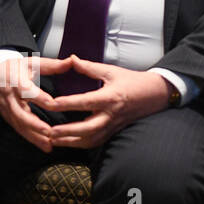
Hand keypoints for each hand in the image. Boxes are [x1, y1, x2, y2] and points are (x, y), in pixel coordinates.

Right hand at [0, 56, 61, 151]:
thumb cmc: (17, 67)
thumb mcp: (33, 62)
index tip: (53, 104)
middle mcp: (9, 96)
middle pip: (20, 112)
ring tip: (49, 145)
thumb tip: (72, 61)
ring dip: (34, 136)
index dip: (39, 97)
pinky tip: (44, 145)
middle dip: (34, 124)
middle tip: (50, 132)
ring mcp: (6, 108)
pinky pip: (18, 129)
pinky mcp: (6, 116)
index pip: (27, 90)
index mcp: (15, 80)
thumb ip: (52, 65)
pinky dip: (31, 138)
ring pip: (19, 124)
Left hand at [46, 58, 172, 148]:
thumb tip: (70, 59)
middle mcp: (111, 114)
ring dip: (71, 142)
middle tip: (49, 131)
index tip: (51, 104)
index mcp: (109, 97)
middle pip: (87, 128)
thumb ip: (89, 67)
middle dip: (67, 132)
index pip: (85, 102)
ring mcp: (112, 126)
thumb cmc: (132, 81)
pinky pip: (96, 142)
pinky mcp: (113, 132)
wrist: (154, 94)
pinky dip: (81, 144)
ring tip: (53, 140)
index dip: (67, 103)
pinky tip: (67, 143)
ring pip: (91, 139)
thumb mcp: (111, 71)